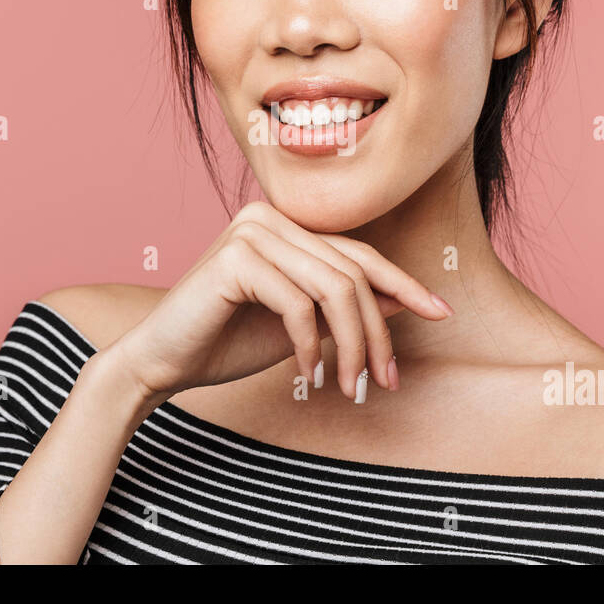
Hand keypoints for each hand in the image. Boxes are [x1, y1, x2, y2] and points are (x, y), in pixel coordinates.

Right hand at [111, 200, 451, 400]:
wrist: (161, 361)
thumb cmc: (226, 341)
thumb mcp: (302, 326)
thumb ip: (343, 307)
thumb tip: (403, 300)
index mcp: (286, 225)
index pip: (358, 254)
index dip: (404, 284)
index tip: (441, 313)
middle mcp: (270, 217)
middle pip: (353, 274)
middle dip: (377, 333)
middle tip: (385, 381)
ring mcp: (252, 232)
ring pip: (334, 289)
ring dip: (352, 346)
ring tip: (350, 387)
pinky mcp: (236, 258)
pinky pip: (298, 305)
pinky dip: (311, 347)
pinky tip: (308, 377)